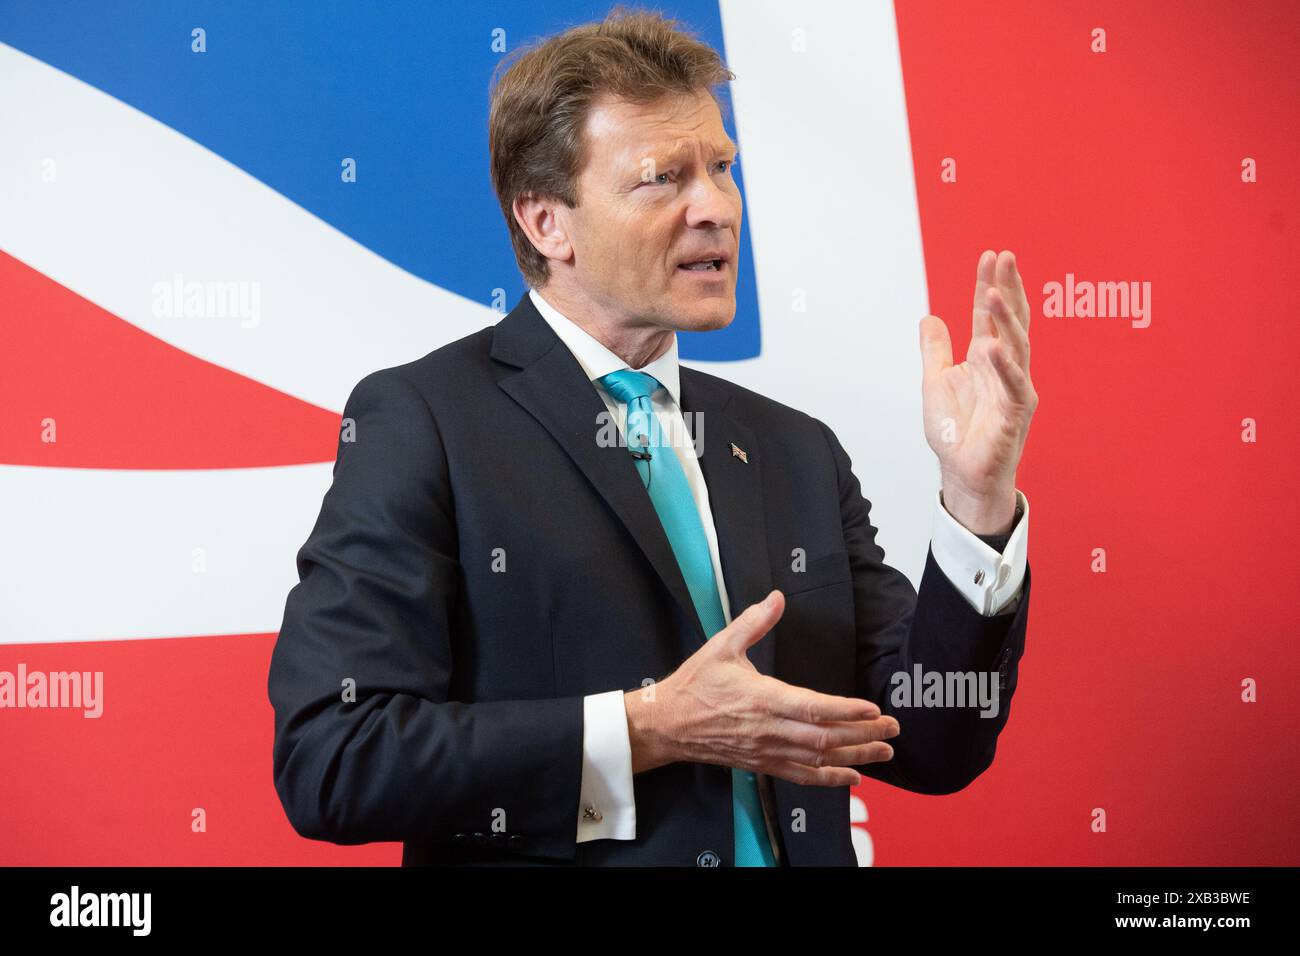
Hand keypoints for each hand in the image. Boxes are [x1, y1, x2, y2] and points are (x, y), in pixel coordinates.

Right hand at [623, 590, 898, 786]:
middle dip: (863, 735)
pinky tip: (853, 778)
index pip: (812, 708)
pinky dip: (829, 779)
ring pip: (819, 760)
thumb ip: (753, 622)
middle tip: (893, 729)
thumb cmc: (694, 684)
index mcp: (763, 698)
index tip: (873, 709)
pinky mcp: (763, 764)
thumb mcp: (721, 645)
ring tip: (884, 752)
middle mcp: (769, 729)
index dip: (845, 711)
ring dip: (855, 758)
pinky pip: (801, 777)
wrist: (668, 724)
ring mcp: (767, 751)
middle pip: (825, 738)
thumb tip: (777, 598)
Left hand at [920, 249, 1037, 532]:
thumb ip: (935, 350)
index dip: (989, 285)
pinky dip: (1004, 365)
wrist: (962, 472)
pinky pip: (1014, 384)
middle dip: (1007, 288)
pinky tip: (994, 345)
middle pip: (1010, 320)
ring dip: (1005, 318)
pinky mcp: (1017, 412)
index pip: (989, 315)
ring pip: (1016, 346)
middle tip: (1004, 257)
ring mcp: (1014, 387)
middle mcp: (1004, 367)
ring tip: (994, 291)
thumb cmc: (954, 431)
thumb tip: (929, 317)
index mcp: (985, 358)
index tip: (990, 256)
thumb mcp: (935, 381)